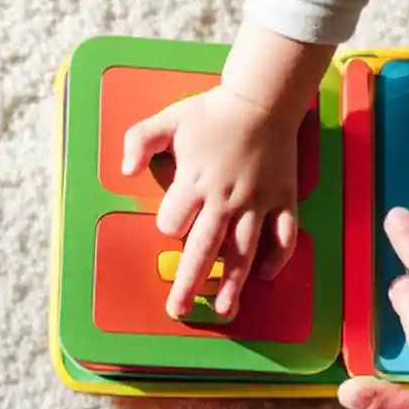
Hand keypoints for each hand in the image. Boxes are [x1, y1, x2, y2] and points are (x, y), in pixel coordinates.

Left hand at [121, 85, 298, 319]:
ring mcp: (257, 202)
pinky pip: (284, 236)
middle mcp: (225, 199)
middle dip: (189, 284)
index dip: (168, 224)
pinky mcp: (283, 199)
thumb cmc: (213, 111)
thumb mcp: (168, 118)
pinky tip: (265, 274)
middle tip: (179, 310)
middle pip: (203, 250)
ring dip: (233, 283)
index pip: (172, 222)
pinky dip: (277, 257)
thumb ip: (139, 140)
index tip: (173, 220)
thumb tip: (124, 171)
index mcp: (194, 181)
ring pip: (243, 251)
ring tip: (225, 309)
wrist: (262, 98)